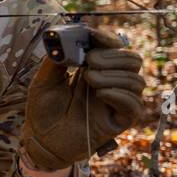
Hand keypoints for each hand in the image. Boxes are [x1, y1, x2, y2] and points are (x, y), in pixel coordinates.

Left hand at [22, 27, 146, 170]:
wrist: (40, 140)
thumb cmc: (42, 110)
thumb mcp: (43, 81)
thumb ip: (55, 60)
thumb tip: (66, 41)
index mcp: (95, 69)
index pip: (115, 47)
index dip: (107, 39)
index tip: (92, 36)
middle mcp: (110, 82)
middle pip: (132, 60)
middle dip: (112, 57)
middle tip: (89, 63)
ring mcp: (116, 101)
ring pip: (136, 81)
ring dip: (114, 76)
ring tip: (89, 80)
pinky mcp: (119, 121)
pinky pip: (134, 105)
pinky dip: (119, 95)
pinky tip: (100, 94)